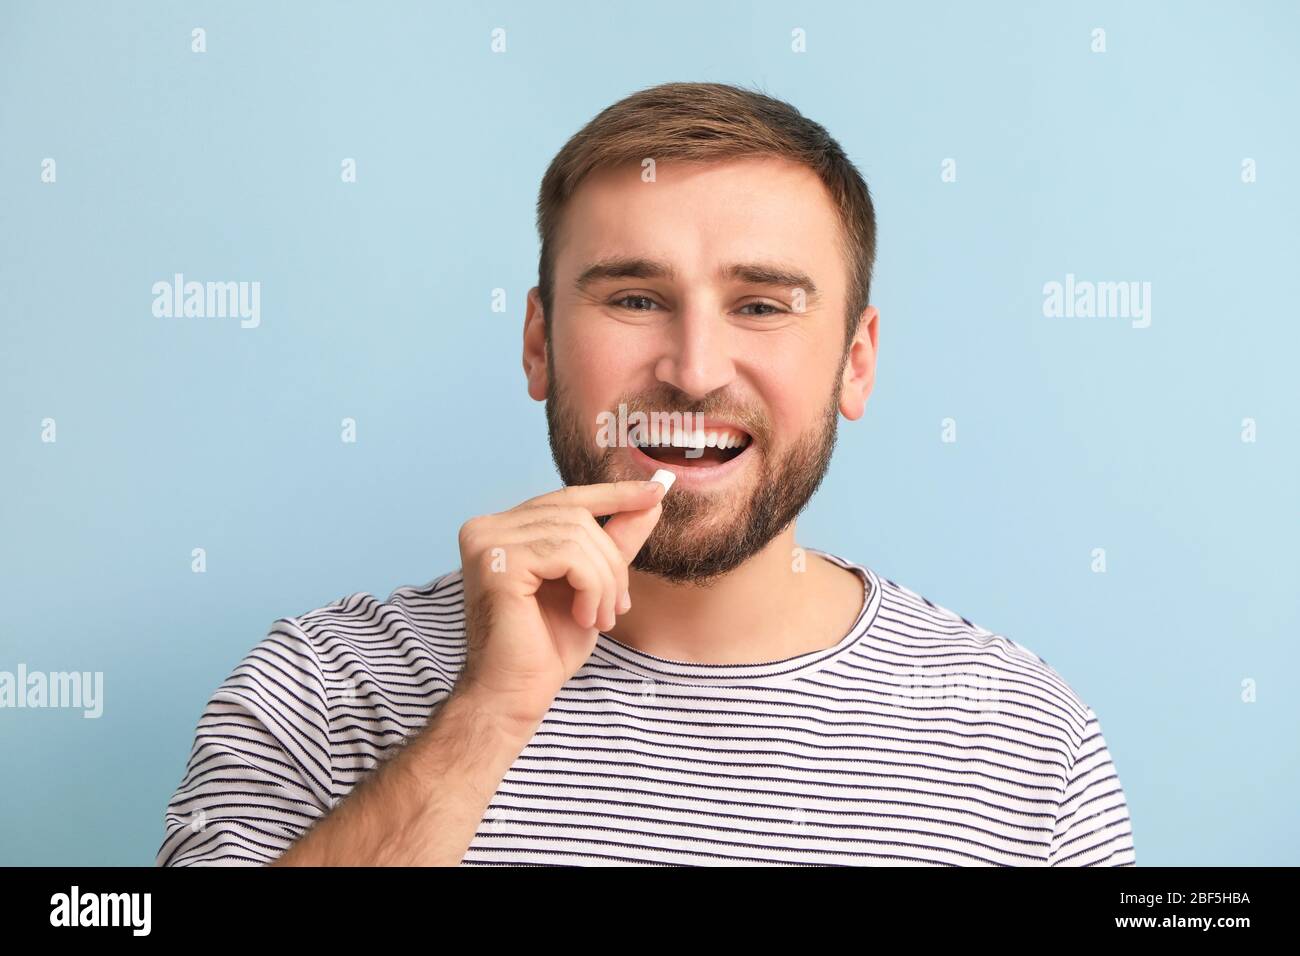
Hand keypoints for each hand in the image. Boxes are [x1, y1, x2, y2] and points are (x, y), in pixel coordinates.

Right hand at [454, 478, 667, 736]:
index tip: (657, 490)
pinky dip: (590, 588)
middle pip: (576, 516)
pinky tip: (584, 618)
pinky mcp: (497, 561)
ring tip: (600, 618)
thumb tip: (652, 498)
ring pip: (577, 535)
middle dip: (611, 562)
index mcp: (502, 529)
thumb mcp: (591, 585)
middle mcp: (485, 527)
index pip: (566, 499)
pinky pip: (568, 555)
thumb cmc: (545, 648)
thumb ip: (614, 541)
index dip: (613, 494)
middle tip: (618, 607)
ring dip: (603, 581)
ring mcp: (486, 542)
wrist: (513, 697)